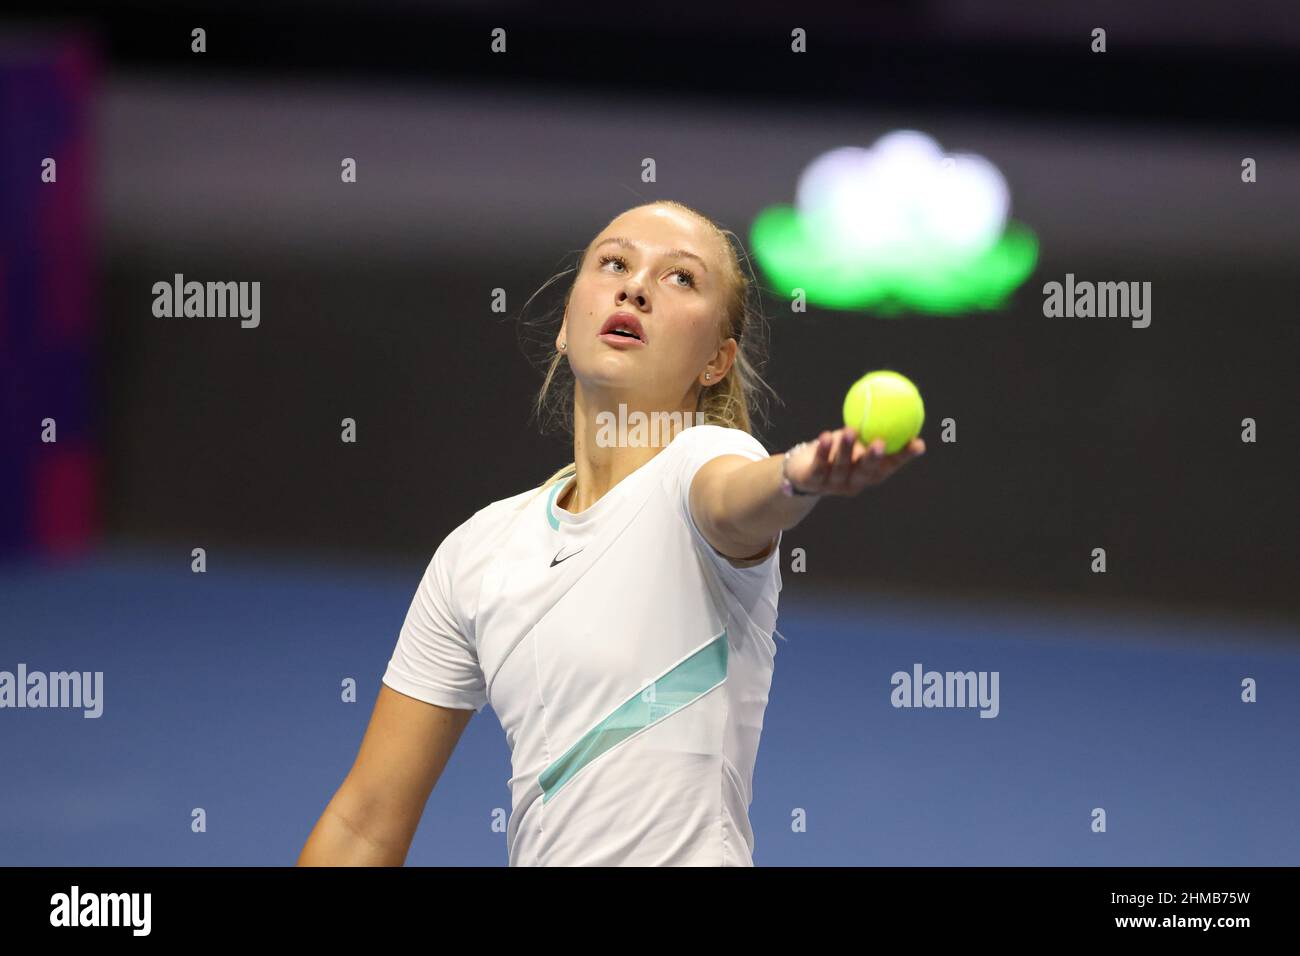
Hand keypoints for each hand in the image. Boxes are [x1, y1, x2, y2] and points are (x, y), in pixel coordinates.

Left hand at [785, 426, 924, 495]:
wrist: (803, 472)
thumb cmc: (838, 451)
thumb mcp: (858, 441)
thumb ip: (874, 428)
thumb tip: (900, 402)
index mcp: (871, 474)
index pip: (890, 466)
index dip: (904, 457)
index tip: (918, 444)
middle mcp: (855, 482)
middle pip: (866, 471)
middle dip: (874, 458)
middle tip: (880, 442)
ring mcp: (834, 484)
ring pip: (841, 466)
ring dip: (846, 449)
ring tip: (850, 430)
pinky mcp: (813, 481)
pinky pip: (818, 464)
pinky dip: (823, 450)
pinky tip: (826, 435)